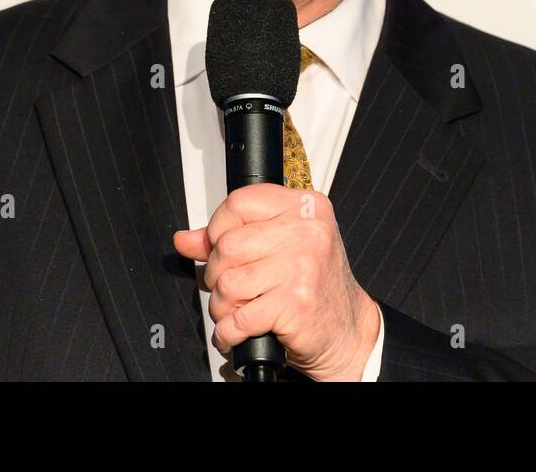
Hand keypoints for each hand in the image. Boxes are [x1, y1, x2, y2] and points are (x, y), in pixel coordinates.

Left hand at [173, 184, 380, 380]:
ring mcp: (303, 266)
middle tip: (232, 288)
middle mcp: (308, 231)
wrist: (349, 331)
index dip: (218, 228)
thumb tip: (186, 239)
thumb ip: (233, 237)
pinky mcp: (295, 303)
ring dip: (223, 307)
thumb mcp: (282, 248)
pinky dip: (228, 332)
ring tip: (238, 310)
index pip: (239, 202)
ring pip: (228, 283)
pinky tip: (237, 332)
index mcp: (304, 207)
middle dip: (217, 274)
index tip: (220, 247)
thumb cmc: (316, 287)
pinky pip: (238, 318)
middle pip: (227, 245)